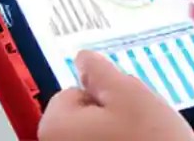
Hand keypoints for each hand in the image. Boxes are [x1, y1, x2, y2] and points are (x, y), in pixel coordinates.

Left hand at [38, 51, 193, 140]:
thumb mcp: (129, 94)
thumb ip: (100, 71)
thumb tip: (84, 59)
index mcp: (54, 128)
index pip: (72, 92)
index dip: (104, 96)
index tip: (123, 108)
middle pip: (83, 119)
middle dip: (110, 120)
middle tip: (139, 130)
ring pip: (98, 139)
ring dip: (119, 138)